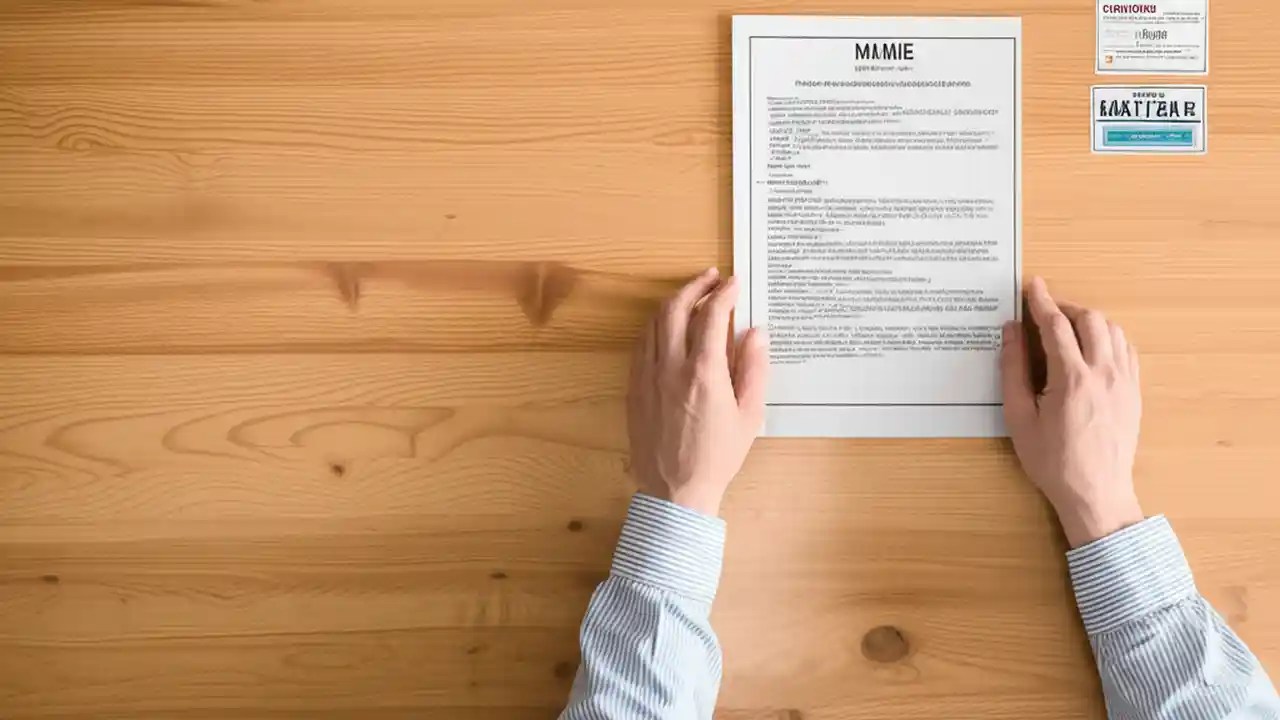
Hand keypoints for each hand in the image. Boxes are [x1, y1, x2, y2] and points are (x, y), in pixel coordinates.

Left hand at [626, 268, 768, 515]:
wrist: (676, 489)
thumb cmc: (718, 456)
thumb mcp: (749, 415)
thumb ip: (753, 369)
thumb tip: (755, 333)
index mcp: (704, 373)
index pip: (712, 317)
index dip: (724, 294)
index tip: (734, 284)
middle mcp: (670, 368)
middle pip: (675, 309)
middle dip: (694, 287)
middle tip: (710, 278)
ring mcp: (647, 377)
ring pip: (653, 324)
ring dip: (672, 304)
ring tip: (691, 297)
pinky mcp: (634, 388)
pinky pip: (641, 345)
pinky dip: (656, 328)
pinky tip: (668, 328)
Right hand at [1001, 277, 1144, 547]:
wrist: (1096, 492)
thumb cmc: (1051, 460)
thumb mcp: (1019, 417)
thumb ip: (1013, 369)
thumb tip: (1011, 331)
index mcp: (1071, 379)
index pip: (1056, 325)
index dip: (1041, 301)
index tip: (1032, 285)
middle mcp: (1103, 373)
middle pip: (1090, 319)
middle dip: (1065, 307)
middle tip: (1044, 313)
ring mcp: (1125, 381)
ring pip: (1112, 330)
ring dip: (1088, 320)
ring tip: (1066, 329)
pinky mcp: (1134, 391)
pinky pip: (1126, 349)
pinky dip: (1108, 337)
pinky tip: (1092, 347)